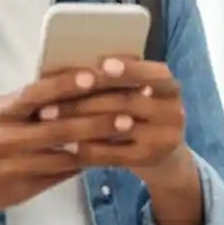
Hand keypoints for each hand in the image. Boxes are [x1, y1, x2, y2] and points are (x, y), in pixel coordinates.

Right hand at [0, 69, 131, 224]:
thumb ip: (29, 102)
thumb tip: (71, 81)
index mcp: (1, 111)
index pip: (36, 93)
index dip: (65, 84)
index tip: (94, 76)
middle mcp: (7, 136)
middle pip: (58, 126)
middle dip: (96, 118)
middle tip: (127, 110)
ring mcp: (17, 164)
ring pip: (65, 153)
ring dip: (99, 142)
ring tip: (126, 130)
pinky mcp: (26, 185)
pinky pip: (62, 173)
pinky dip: (88, 162)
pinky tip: (111, 155)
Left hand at [43, 58, 192, 184]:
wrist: (166, 158)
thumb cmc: (140, 115)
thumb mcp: (141, 94)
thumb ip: (119, 81)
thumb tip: (75, 64)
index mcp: (170, 87)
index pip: (153, 73)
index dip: (128, 69)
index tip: (100, 64)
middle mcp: (174, 111)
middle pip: (127, 101)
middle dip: (85, 99)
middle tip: (49, 100)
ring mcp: (164, 139)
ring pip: (117, 126)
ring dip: (80, 122)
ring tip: (50, 120)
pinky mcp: (150, 160)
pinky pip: (114, 154)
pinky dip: (88, 148)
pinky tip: (65, 145)